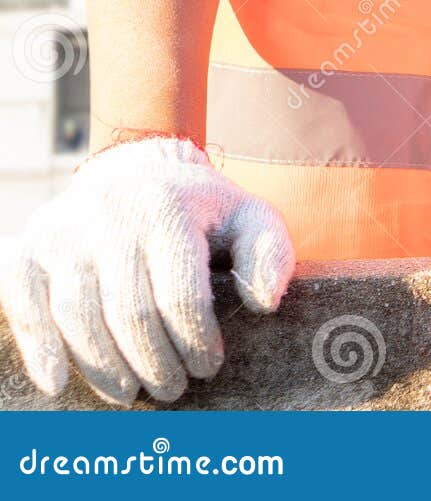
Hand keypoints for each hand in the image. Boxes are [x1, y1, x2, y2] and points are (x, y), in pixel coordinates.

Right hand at [0, 137, 293, 404]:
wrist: (136, 173)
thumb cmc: (201, 211)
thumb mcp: (250, 218)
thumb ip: (271, 255)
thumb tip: (263, 304)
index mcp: (168, 208)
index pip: (181, 296)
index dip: (195, 343)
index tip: (208, 368)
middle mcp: (110, 216)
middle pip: (130, 313)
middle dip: (155, 363)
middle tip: (172, 389)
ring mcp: (63, 233)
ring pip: (78, 317)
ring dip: (105, 367)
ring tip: (131, 393)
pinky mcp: (28, 249)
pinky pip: (24, 305)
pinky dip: (39, 349)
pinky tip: (58, 383)